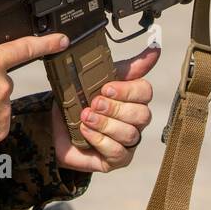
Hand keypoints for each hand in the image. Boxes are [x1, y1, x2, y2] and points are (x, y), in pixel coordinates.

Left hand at [52, 44, 160, 172]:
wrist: (54, 126)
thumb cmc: (79, 101)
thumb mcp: (97, 79)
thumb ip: (127, 67)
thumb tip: (156, 50)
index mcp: (133, 98)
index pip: (145, 92)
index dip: (127, 90)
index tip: (106, 88)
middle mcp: (136, 120)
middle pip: (142, 114)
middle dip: (116, 108)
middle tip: (94, 103)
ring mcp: (129, 141)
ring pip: (130, 134)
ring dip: (105, 124)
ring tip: (86, 117)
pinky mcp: (118, 159)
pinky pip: (118, 152)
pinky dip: (100, 140)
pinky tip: (85, 132)